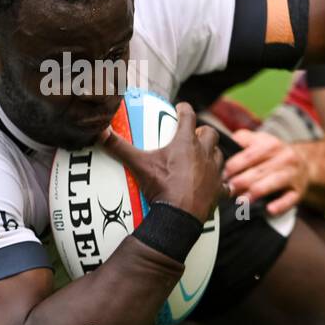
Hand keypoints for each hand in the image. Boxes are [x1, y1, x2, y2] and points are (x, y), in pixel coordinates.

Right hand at [101, 103, 225, 221]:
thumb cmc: (161, 187)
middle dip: (202, 132)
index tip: (180, 108)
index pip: (188, 116)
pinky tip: (215, 186)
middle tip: (193, 135)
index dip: (184, 109)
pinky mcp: (218, 191)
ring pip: (219, 156)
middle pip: (210, 134)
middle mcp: (204, 154)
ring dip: (211, 154)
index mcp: (186, 143)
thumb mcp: (138, 165)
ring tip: (202, 157)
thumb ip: (119, 147)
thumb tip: (99, 132)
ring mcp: (214, 172)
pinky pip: (224, 185)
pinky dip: (220, 184)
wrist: (178, 216)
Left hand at [223, 129, 307, 216]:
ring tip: (241, 201)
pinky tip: (269, 210)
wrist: (305, 162)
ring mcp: (293, 174)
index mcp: (272, 145)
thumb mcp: (261, 140)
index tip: (222, 175)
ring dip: (256, 192)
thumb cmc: (274, 153)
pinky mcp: (299, 191)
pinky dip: (280, 205)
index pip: (250, 155)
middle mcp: (285, 158)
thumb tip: (225, 142)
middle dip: (241, 181)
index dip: (234, 166)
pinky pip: (290, 199)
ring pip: (273, 183)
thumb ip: (243, 139)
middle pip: (260, 170)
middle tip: (228, 190)